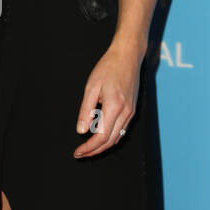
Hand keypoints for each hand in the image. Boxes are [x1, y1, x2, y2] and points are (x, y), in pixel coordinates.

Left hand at [73, 42, 142, 158]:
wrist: (128, 56)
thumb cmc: (108, 67)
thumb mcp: (91, 87)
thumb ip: (86, 110)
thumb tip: (81, 131)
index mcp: (114, 107)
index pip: (101, 137)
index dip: (88, 148)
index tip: (78, 152)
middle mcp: (126, 112)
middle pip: (110, 141)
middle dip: (94, 151)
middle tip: (80, 154)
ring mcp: (131, 112)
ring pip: (117, 138)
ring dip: (102, 147)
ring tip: (87, 149)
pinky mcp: (132, 109)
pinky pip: (122, 130)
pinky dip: (111, 138)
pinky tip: (100, 138)